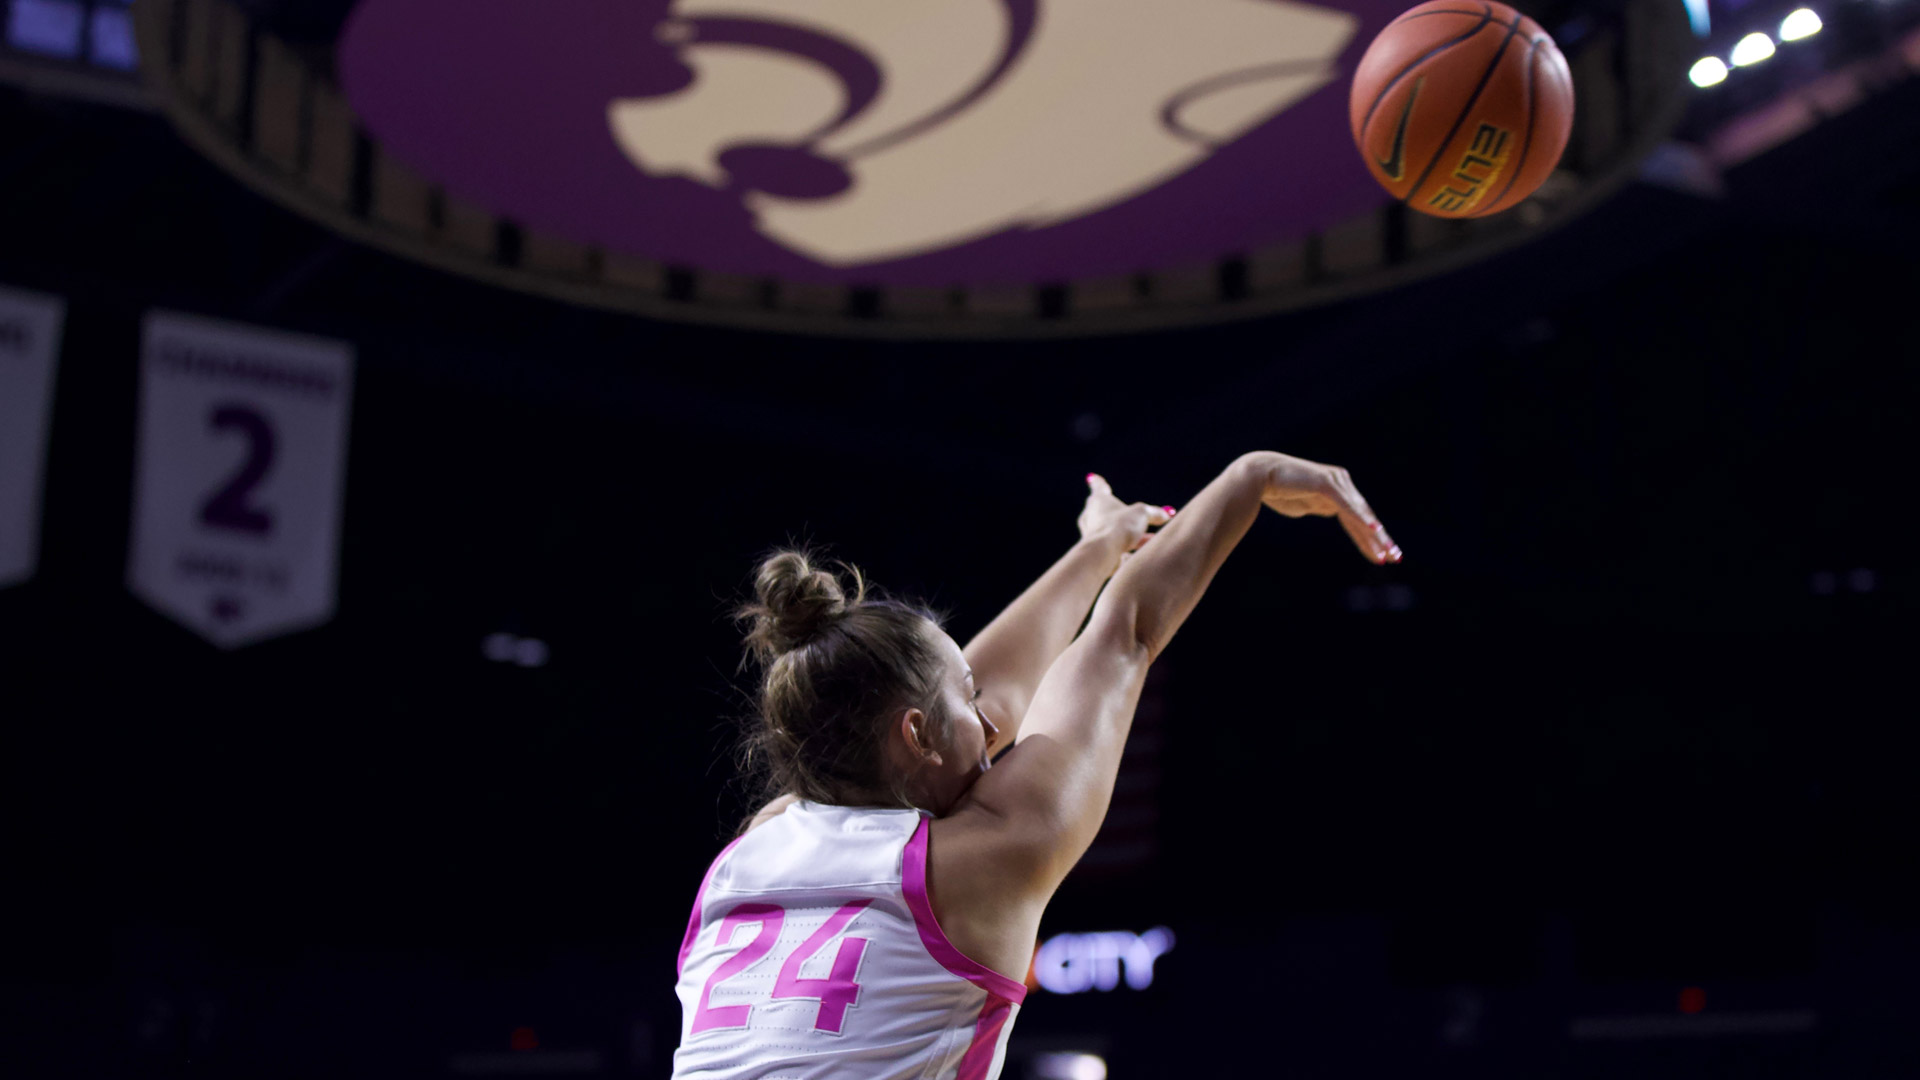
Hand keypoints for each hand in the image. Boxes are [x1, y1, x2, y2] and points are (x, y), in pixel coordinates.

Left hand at [1079, 473, 1173, 559]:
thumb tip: (1166, 515)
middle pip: (1106, 510)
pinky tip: (1145, 551)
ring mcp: (1093, 534)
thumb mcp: (1142, 515)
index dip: (1099, 482)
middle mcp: (1091, 516)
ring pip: (1114, 530)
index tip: (1092, 477)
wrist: (1103, 554)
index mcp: (1099, 501)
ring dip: (1132, 533)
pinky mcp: (1096, 551)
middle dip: (1122, 513)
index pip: (1099, 487)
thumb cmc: (1120, 527)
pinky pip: (1115, 545)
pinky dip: (1129, 546)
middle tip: (1133, 513)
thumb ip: (1154, 513)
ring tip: (1152, 537)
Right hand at [1251, 452, 1401, 563]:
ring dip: (1374, 536)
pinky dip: (1360, 519)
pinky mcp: (1326, 484)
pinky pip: (1346, 506)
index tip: (1382, 556)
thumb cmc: (1278, 491)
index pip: (1358, 517)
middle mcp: (1341, 483)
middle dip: (1380, 539)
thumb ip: (1321, 506)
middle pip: (1364, 516)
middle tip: (1394, 557)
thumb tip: (1330, 510)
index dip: (1370, 538)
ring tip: (1385, 553)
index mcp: (1338, 489)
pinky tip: (1373, 530)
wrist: (1258, 477)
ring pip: (1359, 513)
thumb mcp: (1306, 504)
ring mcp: (1336, 482)